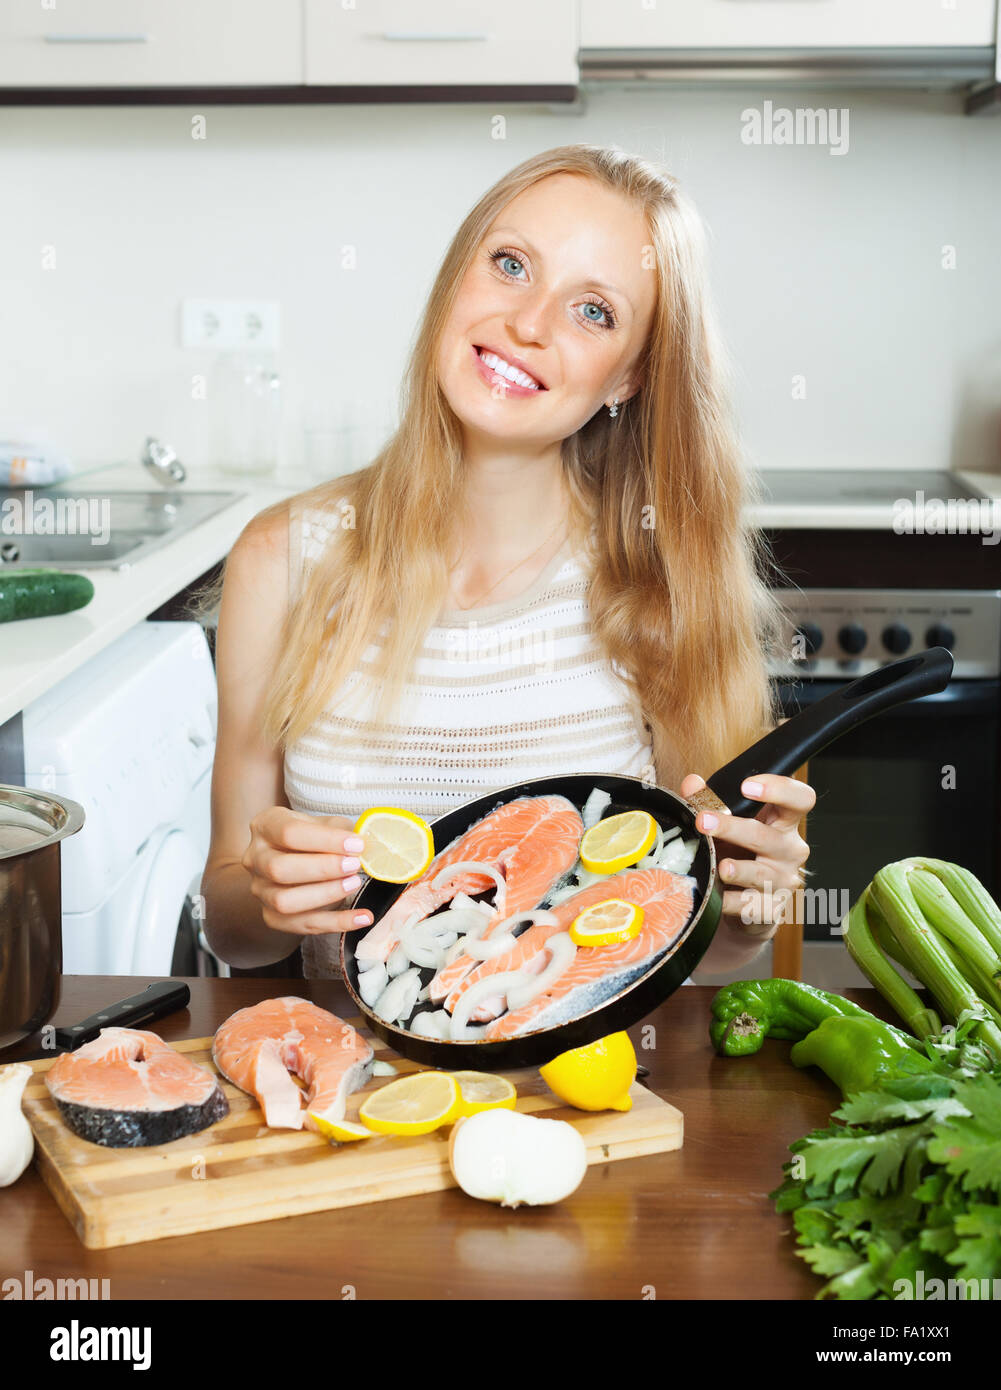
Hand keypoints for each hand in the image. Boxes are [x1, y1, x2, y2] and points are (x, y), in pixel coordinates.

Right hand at [241, 807, 373, 937]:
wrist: (293, 860)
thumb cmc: (313, 838)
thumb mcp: (326, 824)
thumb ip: (343, 831)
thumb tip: (367, 846)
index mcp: (265, 826)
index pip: (289, 833)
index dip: (326, 840)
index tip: (357, 844)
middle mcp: (255, 859)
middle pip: (279, 869)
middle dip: (322, 869)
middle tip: (354, 865)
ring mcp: (260, 890)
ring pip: (284, 901)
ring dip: (325, 894)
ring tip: (354, 883)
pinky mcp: (272, 916)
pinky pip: (302, 925)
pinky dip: (337, 923)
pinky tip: (364, 917)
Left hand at [680, 772, 815, 940]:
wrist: (745, 903)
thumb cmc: (739, 852)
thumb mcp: (726, 824)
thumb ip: (709, 802)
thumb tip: (692, 784)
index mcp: (783, 822)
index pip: (799, 799)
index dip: (779, 789)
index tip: (747, 786)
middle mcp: (790, 850)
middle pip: (768, 837)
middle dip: (733, 828)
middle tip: (704, 821)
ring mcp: (784, 881)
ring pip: (761, 874)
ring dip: (738, 870)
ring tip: (721, 867)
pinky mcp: (771, 909)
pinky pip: (750, 905)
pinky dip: (731, 901)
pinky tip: (716, 896)